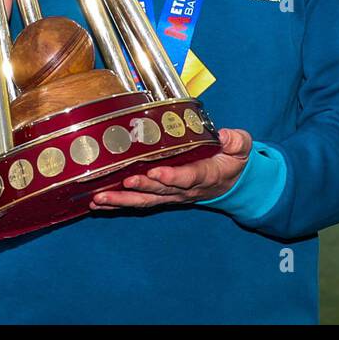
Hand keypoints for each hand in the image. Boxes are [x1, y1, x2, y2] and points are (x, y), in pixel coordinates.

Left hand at [89, 128, 252, 210]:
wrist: (231, 181)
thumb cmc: (232, 159)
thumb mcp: (241, 147)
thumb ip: (234, 141)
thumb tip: (224, 135)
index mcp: (205, 174)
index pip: (188, 177)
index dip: (172, 177)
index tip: (156, 173)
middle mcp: (185, 189)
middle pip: (161, 191)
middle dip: (141, 187)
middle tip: (124, 181)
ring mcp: (172, 195)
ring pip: (145, 200)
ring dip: (122, 201)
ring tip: (100, 199)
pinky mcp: (162, 196)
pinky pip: (139, 202)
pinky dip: (118, 204)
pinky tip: (98, 203)